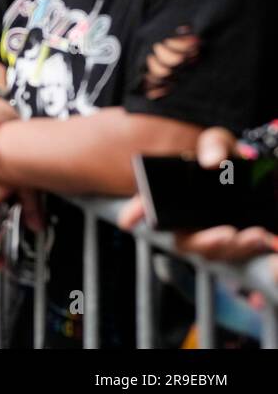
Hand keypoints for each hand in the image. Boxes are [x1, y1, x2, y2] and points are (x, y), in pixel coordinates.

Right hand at [119, 126, 277, 264]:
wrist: (251, 171)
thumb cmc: (223, 155)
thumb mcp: (217, 141)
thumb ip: (213, 144)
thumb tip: (212, 161)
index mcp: (172, 195)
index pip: (146, 206)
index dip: (136, 212)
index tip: (129, 221)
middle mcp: (186, 219)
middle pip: (185, 242)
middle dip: (206, 243)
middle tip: (226, 234)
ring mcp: (209, 232)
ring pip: (214, 252)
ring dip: (234, 249)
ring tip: (255, 235)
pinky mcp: (233, 240)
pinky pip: (238, 253)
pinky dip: (252, 249)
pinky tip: (265, 237)